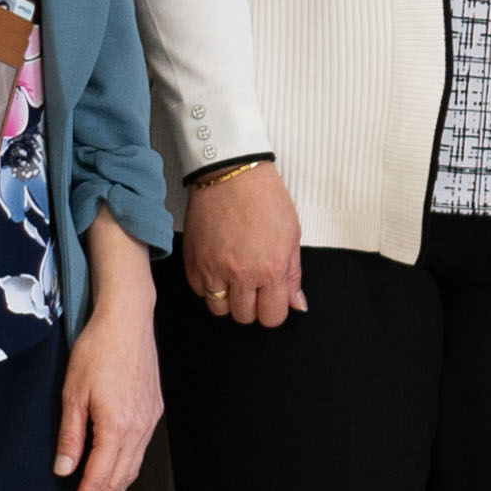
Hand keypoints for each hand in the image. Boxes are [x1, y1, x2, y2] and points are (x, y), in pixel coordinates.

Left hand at [53, 227, 163, 490]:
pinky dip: (124, 473)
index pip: (98, 478)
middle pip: (119, 481)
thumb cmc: (96, 350)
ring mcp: (149, 421)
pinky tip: (114, 478)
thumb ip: (70, 435)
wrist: (128, 320)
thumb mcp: (72, 392)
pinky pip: (139, 453)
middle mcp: (138, 429)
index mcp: (116, 427)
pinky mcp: (152, 411)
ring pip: (131, 470)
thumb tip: (64, 470)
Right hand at [182, 162, 305, 324]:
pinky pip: (198, 291)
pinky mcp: (193, 261)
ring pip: (219, 309)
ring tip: (234, 278)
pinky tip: (218, 268)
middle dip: (252, 306)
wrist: (231, 174)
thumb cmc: (264, 198)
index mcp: (271, 269)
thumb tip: (297, 303)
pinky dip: (208, 285)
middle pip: (244, 317)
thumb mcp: (292, 235)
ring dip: (228, 299)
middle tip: (253, 285)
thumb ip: (293, 274)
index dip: (273, 311)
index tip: (271, 300)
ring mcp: (213, 269)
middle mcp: (241, 274)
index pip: (272, 317)